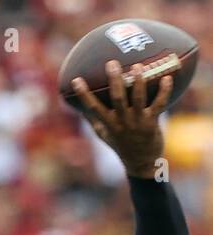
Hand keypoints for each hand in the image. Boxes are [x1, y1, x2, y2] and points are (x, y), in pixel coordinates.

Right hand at [72, 61, 170, 178]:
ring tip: (137, 66)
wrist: (141, 162)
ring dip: (138, 81)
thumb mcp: (103, 134)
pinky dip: (164, 91)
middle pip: (117, 98)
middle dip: (114, 80)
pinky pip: (159, 104)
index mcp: (107, 124)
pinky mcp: (151, 122)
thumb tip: (80, 105)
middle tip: (112, 63)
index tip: (76, 80)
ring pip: (137, 98)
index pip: (92, 107)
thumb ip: (93, 119)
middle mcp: (121, 122)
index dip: (84, 94)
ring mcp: (137, 122)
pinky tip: (167, 78)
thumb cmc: (120, 145)